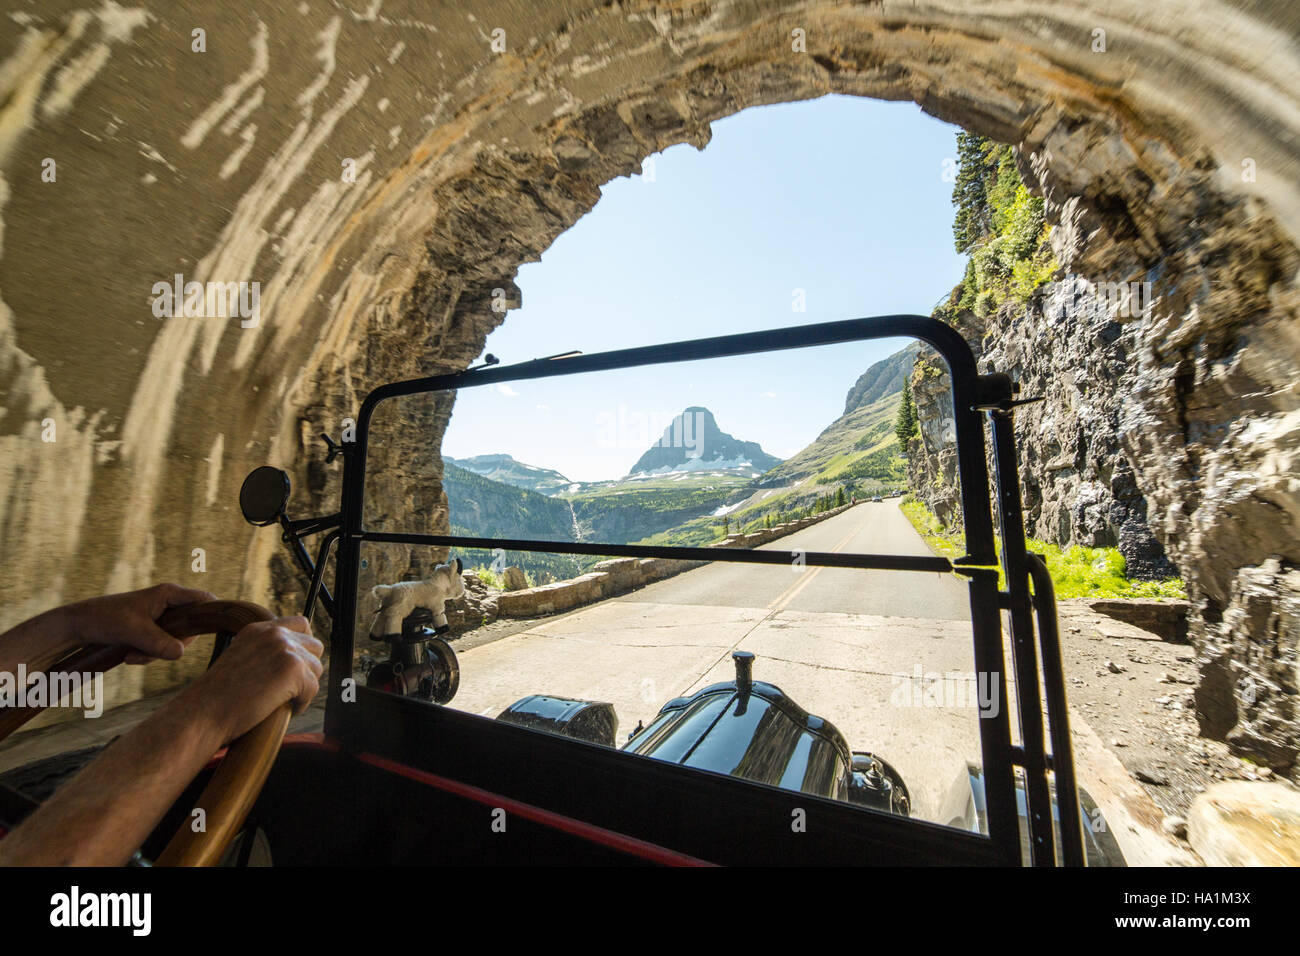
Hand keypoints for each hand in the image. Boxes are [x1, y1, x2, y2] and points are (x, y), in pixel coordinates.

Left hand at [61, 583, 216, 663]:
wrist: (78, 625)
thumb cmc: (105, 619)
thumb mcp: (132, 632)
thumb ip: (158, 643)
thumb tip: (181, 654)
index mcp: (169, 594)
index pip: (204, 599)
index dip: (215, 613)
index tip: (219, 631)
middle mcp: (169, 603)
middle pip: (190, 628)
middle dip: (172, 645)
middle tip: (150, 654)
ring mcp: (161, 616)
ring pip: (174, 640)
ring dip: (155, 653)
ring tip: (132, 656)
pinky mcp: (152, 628)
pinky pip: (162, 645)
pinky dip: (148, 654)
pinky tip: (129, 656)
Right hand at [182, 616, 323, 744]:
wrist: (203, 713)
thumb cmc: (217, 697)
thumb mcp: (240, 659)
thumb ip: (265, 652)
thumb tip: (296, 659)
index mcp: (259, 629)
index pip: (301, 624)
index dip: (304, 646)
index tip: (298, 666)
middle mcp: (274, 633)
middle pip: (315, 646)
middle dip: (307, 669)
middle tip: (288, 689)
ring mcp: (285, 649)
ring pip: (316, 669)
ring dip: (304, 688)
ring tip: (279, 701)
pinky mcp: (293, 669)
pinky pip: (313, 689)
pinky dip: (300, 704)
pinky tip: (280, 709)